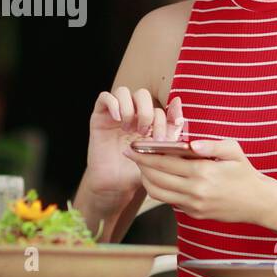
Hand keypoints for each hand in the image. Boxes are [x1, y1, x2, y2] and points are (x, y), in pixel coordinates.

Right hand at [82, 86, 183, 201]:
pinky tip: (118, 120)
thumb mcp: (161, 149)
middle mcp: (131, 114)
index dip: (162, 120)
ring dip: (129, 109)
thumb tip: (177, 100)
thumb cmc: (139, 169)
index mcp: (147, 120)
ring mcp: (115, 114)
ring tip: (129, 129)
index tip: (160, 139)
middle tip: (144, 133)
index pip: (157, 106)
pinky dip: (113, 104)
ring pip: (122, 91)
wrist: (118, 184)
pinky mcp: (99, 117)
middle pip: (141, 94)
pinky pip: (104, 97)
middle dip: (146, 112)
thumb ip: (171, 128)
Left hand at [122, 137, 276, 224]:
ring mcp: (194, 205)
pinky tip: (160, 179)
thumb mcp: (233, 151)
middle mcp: (195, 191)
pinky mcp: (194, 214)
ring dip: (146, 180)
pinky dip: (161, 190)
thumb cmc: (245, 173)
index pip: (165, 162)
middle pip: (156, 178)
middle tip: (131, 155)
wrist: (258, 202)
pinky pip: (170, 202)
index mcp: (203, 172)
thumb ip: (211, 144)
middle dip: (140, 166)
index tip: (133, 147)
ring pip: (158, 193)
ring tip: (143, 168)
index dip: (145, 154)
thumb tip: (192, 144)